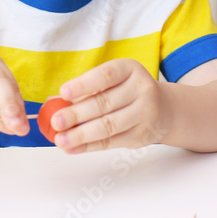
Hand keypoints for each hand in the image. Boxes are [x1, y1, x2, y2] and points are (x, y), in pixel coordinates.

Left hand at [50, 59, 169, 152]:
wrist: (164, 109)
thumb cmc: (128, 91)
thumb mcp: (112, 82)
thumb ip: (84, 90)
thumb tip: (53, 102)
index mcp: (130, 69)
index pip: (105, 76)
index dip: (83, 84)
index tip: (63, 93)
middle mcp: (141, 89)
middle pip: (104, 103)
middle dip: (76, 114)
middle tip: (56, 121)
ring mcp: (144, 113)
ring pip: (108, 126)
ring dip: (81, 134)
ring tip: (60, 139)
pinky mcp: (142, 135)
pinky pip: (111, 142)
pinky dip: (89, 146)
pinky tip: (73, 148)